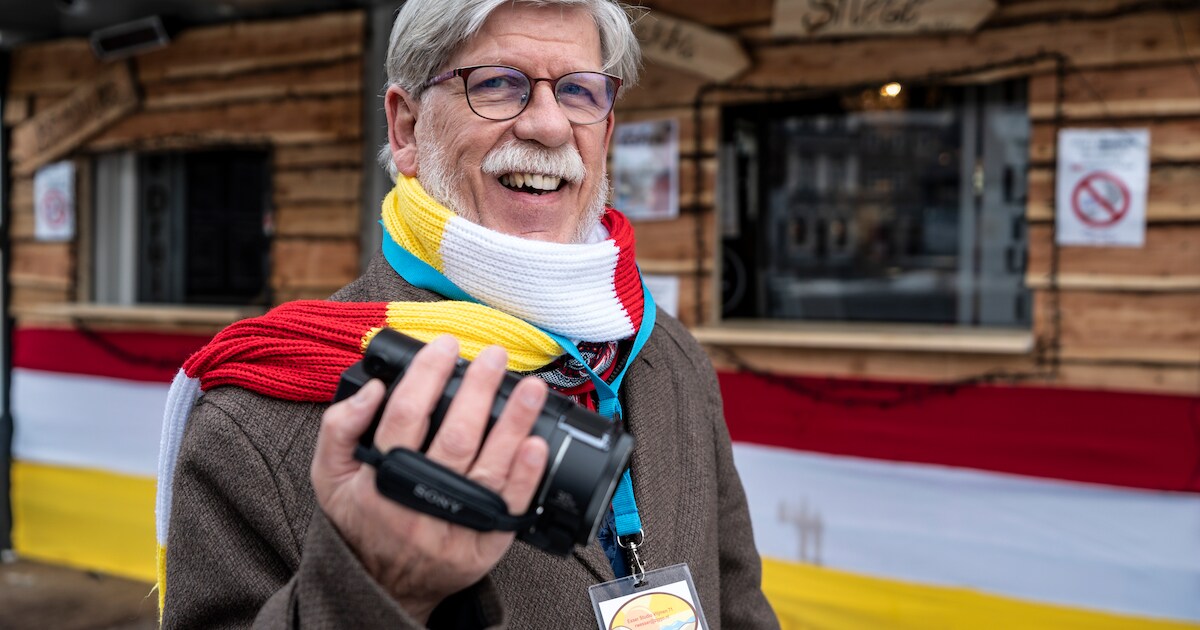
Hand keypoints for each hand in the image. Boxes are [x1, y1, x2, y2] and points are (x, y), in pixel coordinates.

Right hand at [312, 335, 548, 623]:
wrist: (385, 585)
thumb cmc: (362, 520)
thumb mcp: (330, 476)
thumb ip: (339, 428)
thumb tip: (370, 388)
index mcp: (382, 477)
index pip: (406, 414)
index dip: (428, 375)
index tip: (445, 346)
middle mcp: (420, 500)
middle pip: (455, 435)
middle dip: (478, 390)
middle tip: (494, 356)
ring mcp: (455, 523)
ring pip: (489, 466)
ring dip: (515, 423)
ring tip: (531, 388)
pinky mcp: (484, 543)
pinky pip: (509, 505)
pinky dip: (525, 474)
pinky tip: (537, 444)